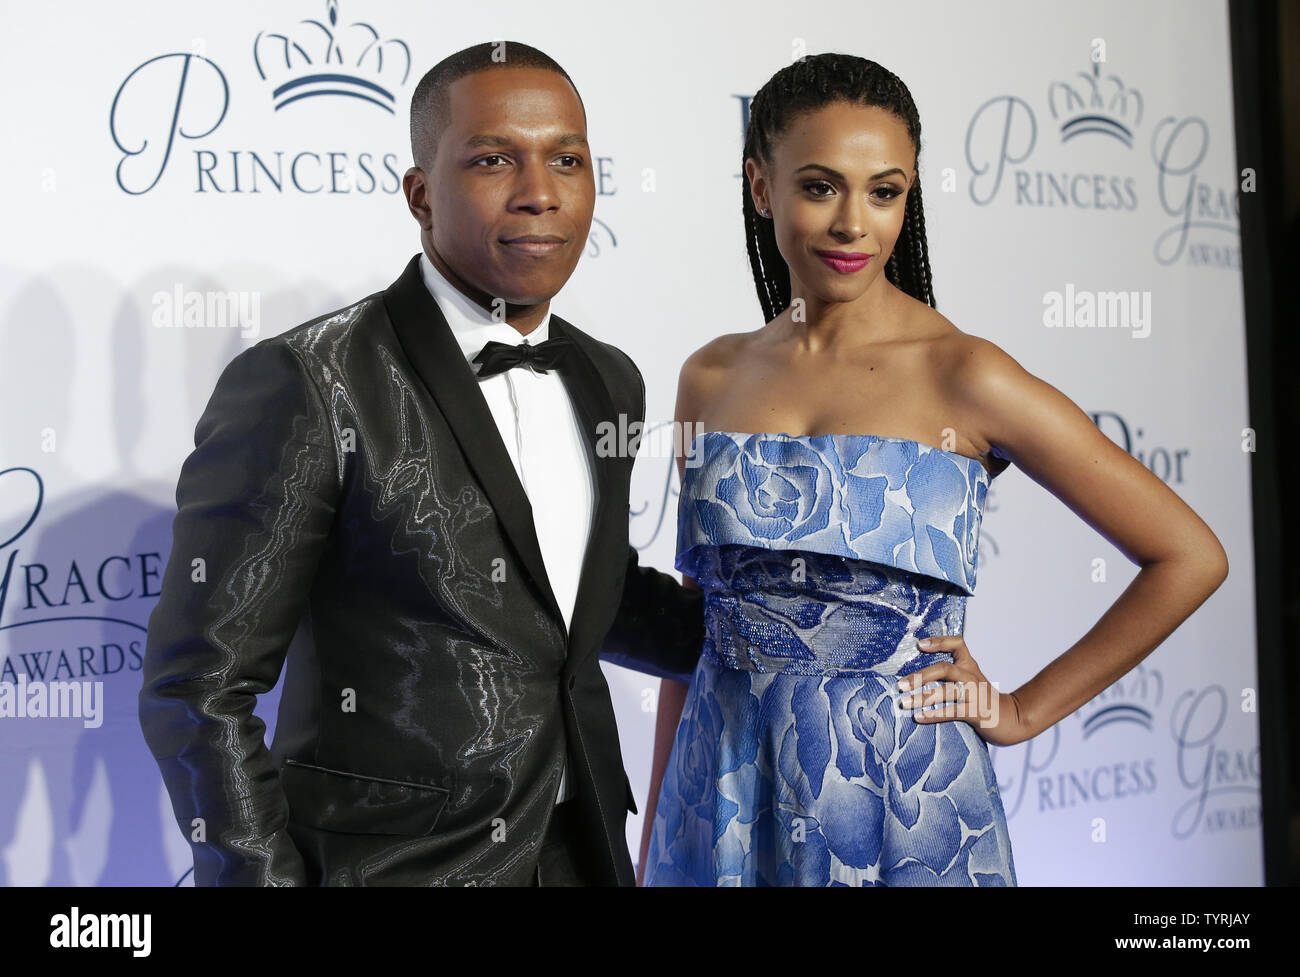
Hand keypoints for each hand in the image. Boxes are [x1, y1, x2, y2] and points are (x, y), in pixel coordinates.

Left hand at [896, 635, 1031, 745]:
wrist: (1013, 718)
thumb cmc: (984, 699)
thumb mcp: (971, 680)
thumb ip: (952, 673)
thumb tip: (918, 675)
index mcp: (969, 666)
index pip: (958, 644)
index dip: (939, 642)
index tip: (920, 644)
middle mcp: (971, 677)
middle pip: (944, 669)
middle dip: (920, 676)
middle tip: (900, 684)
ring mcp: (974, 694)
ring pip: (946, 691)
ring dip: (922, 697)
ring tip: (904, 702)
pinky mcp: (976, 712)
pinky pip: (952, 711)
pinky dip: (933, 714)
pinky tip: (918, 717)